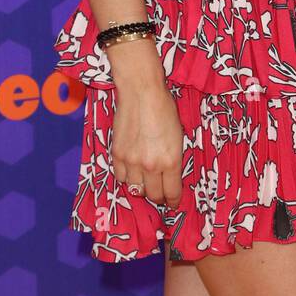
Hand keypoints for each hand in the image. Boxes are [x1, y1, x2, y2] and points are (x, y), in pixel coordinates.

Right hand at [111, 75, 183, 209]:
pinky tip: (131, 171)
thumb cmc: (165, 109)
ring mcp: (132, 162)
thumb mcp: (178, 136)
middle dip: (158, 197)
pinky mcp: (117, 155)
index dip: (173, 201)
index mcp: (171, 161)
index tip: (173, 203)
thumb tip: (170, 176)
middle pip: (153, 195)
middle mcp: (151, 165)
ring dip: (141, 187)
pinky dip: (126, 177)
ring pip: (135, 189)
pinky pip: (120, 177)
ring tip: (145, 181)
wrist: (142, 92)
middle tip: (160, 193)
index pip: (172, 193)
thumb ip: (173, 159)